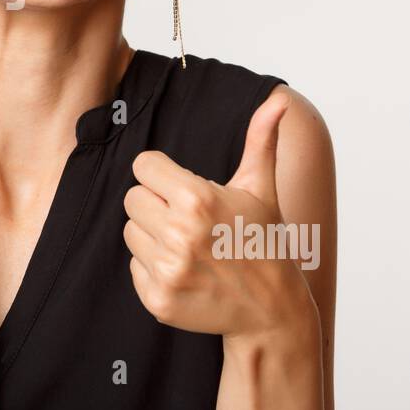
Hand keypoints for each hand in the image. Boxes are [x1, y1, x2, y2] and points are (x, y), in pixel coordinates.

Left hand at [123, 88, 314, 338]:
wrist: (272, 309)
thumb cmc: (263, 240)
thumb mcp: (261, 188)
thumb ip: (260, 140)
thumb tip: (278, 100)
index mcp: (197, 199)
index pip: (143, 166)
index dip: (162, 174)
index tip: (183, 188)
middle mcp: (178, 234)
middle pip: (132, 198)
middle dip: (157, 203)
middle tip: (188, 219)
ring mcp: (167, 270)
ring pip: (130, 231)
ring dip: (153, 235)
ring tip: (188, 245)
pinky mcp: (158, 299)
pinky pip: (133, 266)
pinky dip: (153, 268)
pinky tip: (185, 270)